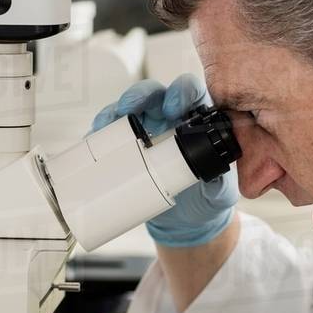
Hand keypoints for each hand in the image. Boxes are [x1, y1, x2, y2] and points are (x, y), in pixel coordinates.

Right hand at [90, 74, 238, 246]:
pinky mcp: (124, 152)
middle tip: (131, 107)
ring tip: (105, 124)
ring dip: (113, 112)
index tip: (173, 107)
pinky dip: (98, 137)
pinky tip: (92, 141)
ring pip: (126, 111)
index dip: (181, 91)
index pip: (190, 93)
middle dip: (140, 95)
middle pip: (153, 95)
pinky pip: (107, 138)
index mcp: (195, 121)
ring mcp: (144, 134)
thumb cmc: (207, 197)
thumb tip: (213, 174)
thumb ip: (219, 181)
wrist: (187, 221)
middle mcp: (168, 120)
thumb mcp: (219, 191)